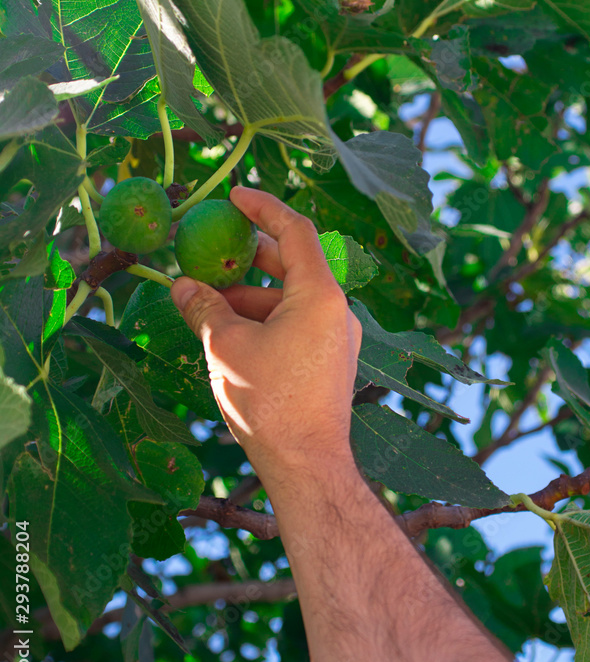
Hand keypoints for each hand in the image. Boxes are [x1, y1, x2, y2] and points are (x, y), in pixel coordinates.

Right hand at [170, 187, 361, 487]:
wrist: (307, 466)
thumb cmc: (269, 402)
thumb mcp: (227, 347)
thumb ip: (204, 308)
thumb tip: (181, 286)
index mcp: (320, 295)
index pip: (296, 231)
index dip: (264, 208)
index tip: (235, 196)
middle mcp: (336, 310)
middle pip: (293, 264)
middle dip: (249, 256)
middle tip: (211, 249)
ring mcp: (336, 337)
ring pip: (290, 299)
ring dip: (250, 295)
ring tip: (206, 303)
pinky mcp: (329, 361)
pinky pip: (296, 324)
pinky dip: (264, 319)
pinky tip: (229, 333)